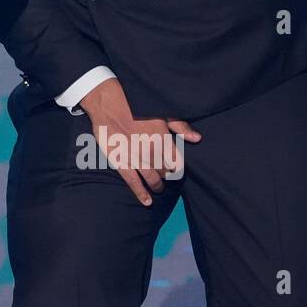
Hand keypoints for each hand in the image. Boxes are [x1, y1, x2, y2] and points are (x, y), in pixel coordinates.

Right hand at [79, 77, 201, 205]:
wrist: (109, 105)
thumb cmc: (135, 106)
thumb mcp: (161, 113)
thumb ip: (180, 127)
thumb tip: (197, 139)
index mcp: (164, 140)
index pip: (178, 164)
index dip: (177, 168)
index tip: (174, 169)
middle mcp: (153, 152)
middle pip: (165, 172)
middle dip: (166, 175)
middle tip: (163, 176)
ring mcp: (137, 159)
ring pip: (152, 179)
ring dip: (157, 185)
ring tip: (157, 187)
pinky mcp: (122, 162)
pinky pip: (134, 183)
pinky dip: (141, 193)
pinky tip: (147, 201)